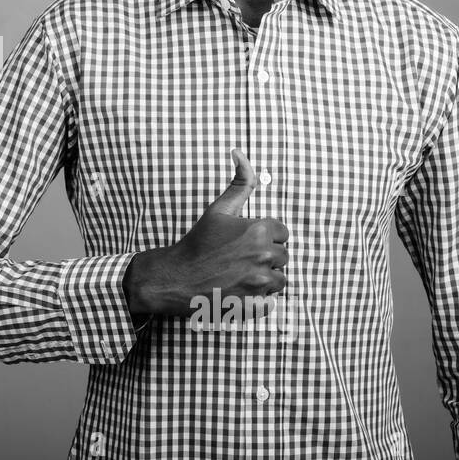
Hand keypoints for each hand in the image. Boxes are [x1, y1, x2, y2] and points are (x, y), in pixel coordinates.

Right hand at [124, 148, 288, 316]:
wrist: (175, 278)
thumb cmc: (197, 243)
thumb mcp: (218, 210)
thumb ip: (239, 183)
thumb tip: (240, 153)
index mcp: (259, 231)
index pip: (283, 232)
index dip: (265, 235)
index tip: (245, 241)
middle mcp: (264, 256)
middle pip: (283, 256)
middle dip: (266, 257)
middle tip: (239, 258)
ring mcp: (260, 283)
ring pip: (280, 280)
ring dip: (265, 278)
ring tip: (240, 274)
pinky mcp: (255, 306)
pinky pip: (271, 302)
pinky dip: (259, 300)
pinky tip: (239, 291)